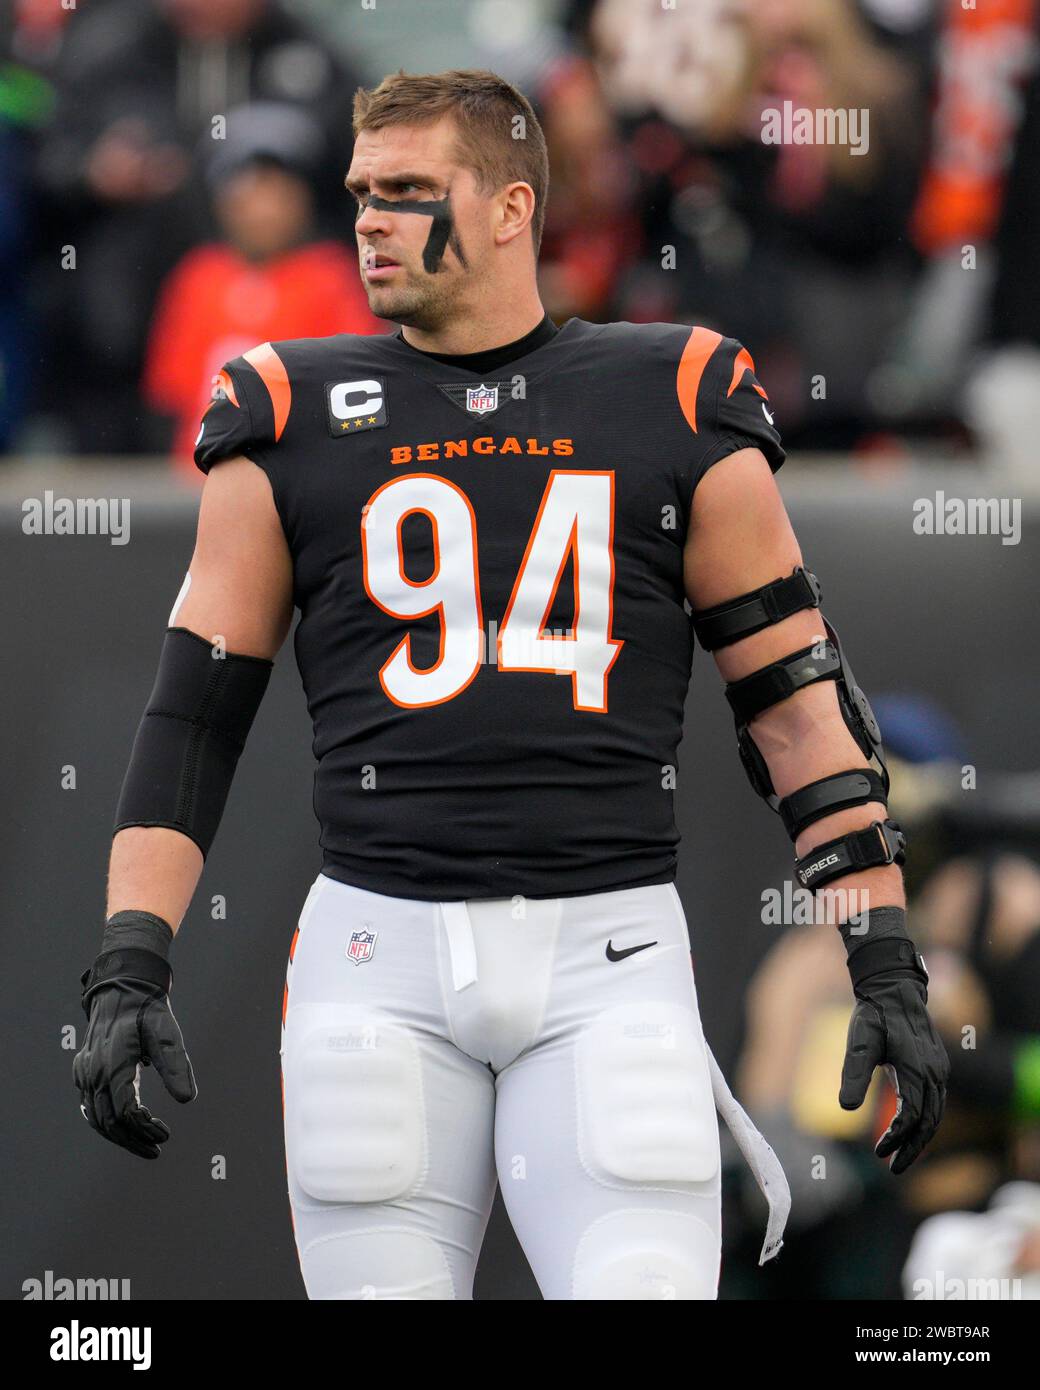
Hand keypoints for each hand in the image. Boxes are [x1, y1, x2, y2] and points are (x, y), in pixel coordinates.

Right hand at [74, 976, 196, 1159]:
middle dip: (133, 1140)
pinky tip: (126, 1129)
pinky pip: (89, 1108)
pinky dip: (107, 1123)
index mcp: (113, 1064)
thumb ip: (177, 1065)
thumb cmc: (148, 1011)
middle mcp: (93, 1072)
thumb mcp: (168, 1034)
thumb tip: (188, 1100)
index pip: (125, 1111)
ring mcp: (84, 1073)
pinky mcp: (83, 1072)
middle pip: (108, 1122)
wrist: (121, 990)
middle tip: (156, 1149)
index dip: (145, 1128)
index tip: (165, 1134)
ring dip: (120, 1136)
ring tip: (145, 1145)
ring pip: (96, 1119)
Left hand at [839, 972, 948, 1173]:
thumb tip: (845, 1108)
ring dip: (920, 1138)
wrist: (893, 988)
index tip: (879, 1153)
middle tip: (894, 1169)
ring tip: (900, 1158)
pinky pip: (936, 1103)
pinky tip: (908, 1131)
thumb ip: (854, 1074)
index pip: (911, 1116)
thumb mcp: (859, 1041)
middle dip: (912, 1148)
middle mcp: (934, 1073)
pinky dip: (924, 1122)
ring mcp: (939, 1070)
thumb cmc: (874, 1015)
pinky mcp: (937, 1068)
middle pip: (929, 1122)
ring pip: (935, 1115)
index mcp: (917, 1069)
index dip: (896, 1138)